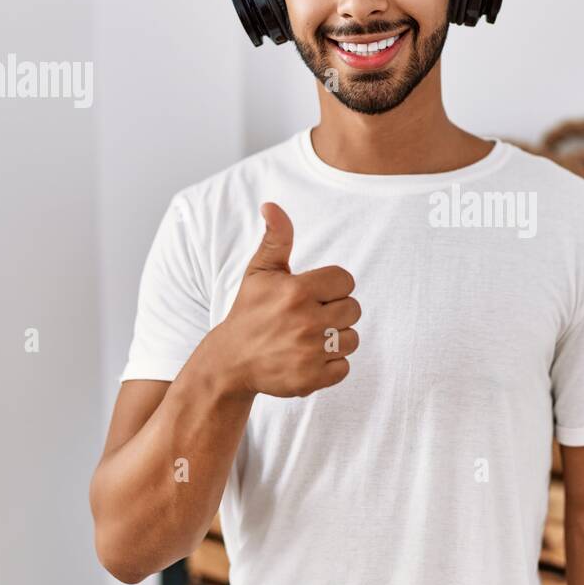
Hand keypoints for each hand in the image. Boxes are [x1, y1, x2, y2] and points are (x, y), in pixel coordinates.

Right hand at [213, 202, 359, 398]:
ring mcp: (309, 352)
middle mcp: (306, 321)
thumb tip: (271, 205)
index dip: (334, 287)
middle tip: (312, 317)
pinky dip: (331, 365)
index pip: (346, 280)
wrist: (230, 362)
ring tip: (310, 338)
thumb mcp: (260, 272)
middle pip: (354, 309)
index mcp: (297, 291)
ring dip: (337, 339)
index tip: (315, 294)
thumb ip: (275, 238)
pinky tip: (308, 358)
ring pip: (353, 339)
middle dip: (337, 312)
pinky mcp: (311, 379)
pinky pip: (345, 367)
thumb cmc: (249, 311)